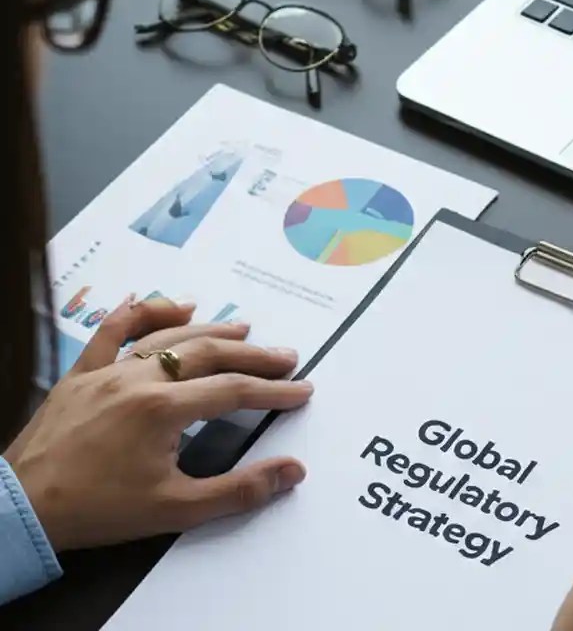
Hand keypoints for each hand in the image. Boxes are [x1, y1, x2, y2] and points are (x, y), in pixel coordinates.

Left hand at [3, 296, 313, 550]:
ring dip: (209, 330)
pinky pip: (110, 332)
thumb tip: (292, 471)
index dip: (274, 391)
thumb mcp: (176, 509)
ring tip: (242, 329)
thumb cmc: (97, 510)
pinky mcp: (79, 376)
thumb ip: (239, 489)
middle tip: (285, 356)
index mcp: (162, 409)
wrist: (20, 509)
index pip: (233, 391)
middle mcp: (137, 379)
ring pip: (167, 337)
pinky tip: (166, 305)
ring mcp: (106, 372)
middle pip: (208, 355)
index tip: (302, 390)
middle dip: (253, 356)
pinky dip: (140, 313)